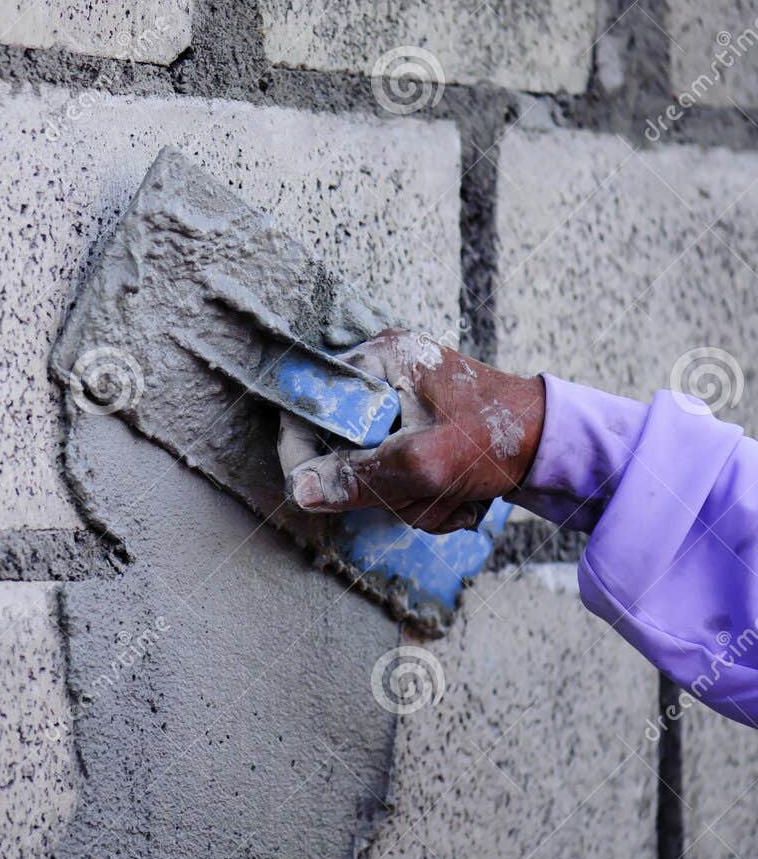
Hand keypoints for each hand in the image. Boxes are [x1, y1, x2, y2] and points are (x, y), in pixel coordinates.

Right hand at [278, 330, 544, 533]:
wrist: (558, 448)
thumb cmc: (500, 440)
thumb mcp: (424, 464)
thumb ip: (359, 478)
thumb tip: (301, 490)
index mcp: (382, 359)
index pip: (311, 403)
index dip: (306, 450)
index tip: (319, 488)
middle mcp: (385, 373)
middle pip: (340, 445)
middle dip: (379, 486)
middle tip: (417, 492)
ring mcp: (400, 404)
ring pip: (369, 469)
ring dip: (406, 499)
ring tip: (448, 496)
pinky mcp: (415, 431)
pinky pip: (394, 476)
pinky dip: (420, 498)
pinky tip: (455, 498)